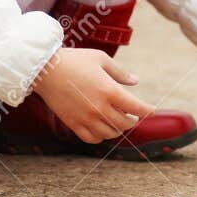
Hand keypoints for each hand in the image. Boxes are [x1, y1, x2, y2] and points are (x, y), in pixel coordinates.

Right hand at [30, 47, 155, 143]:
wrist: (45, 70)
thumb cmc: (74, 60)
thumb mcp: (100, 59)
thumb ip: (120, 72)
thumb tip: (135, 81)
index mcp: (109, 90)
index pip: (136, 108)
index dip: (147, 110)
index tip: (151, 110)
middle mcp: (100, 107)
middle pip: (125, 123)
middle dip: (133, 120)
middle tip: (133, 115)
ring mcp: (86, 118)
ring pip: (110, 133)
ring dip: (118, 129)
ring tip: (118, 122)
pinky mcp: (73, 123)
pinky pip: (92, 138)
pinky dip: (101, 136)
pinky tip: (102, 129)